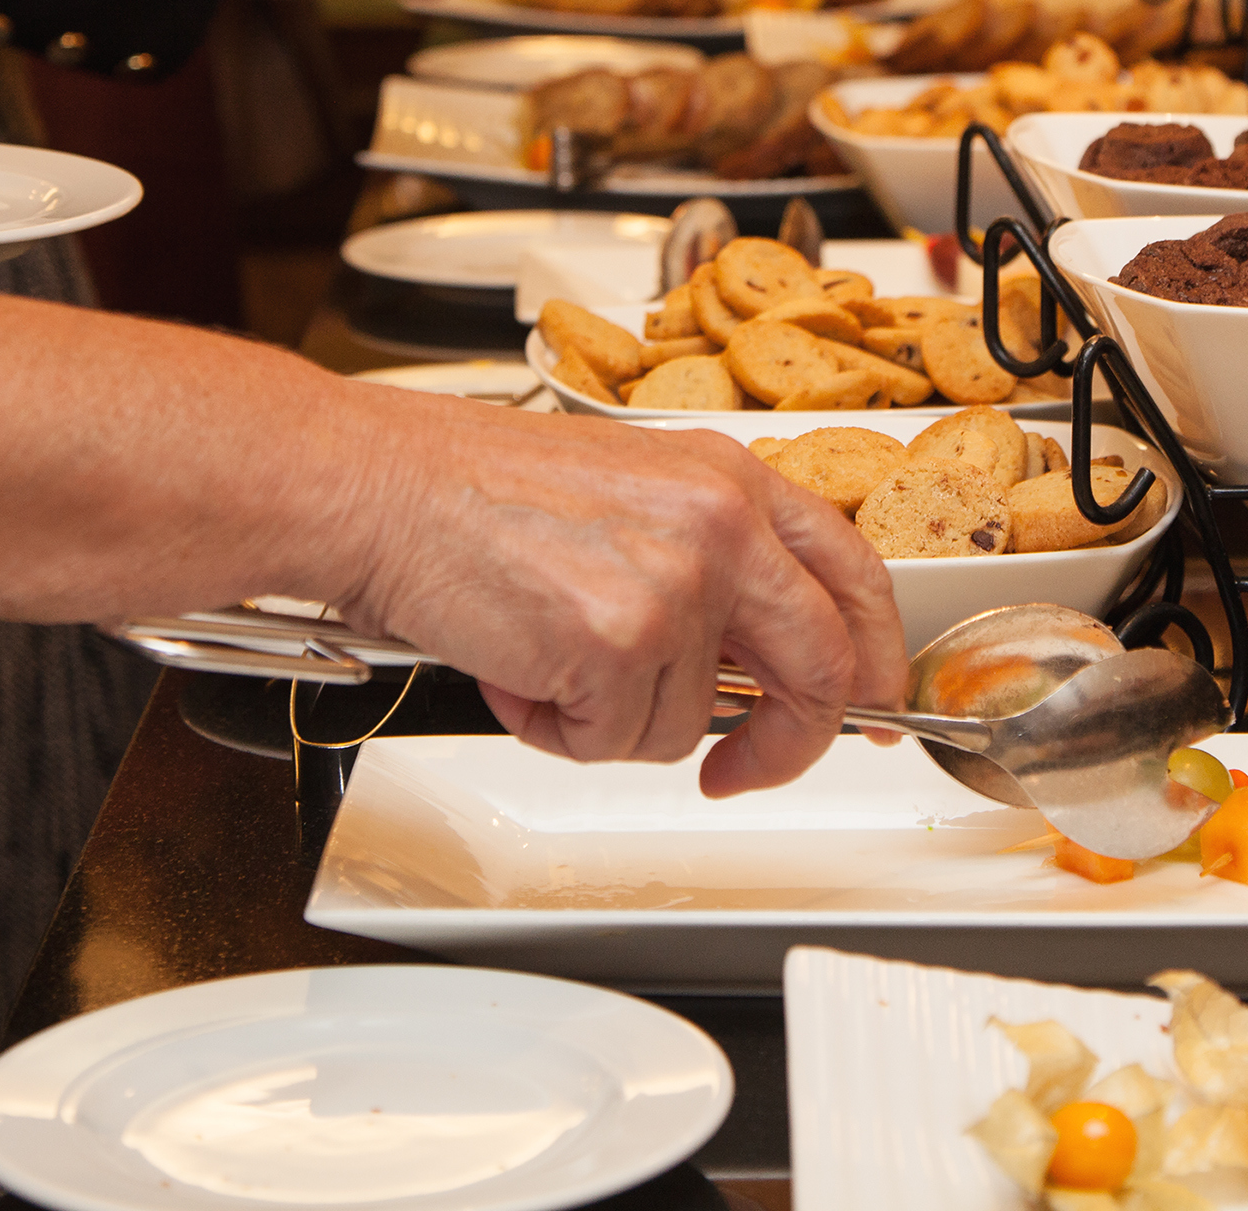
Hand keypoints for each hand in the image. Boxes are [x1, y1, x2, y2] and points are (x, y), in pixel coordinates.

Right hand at [342, 411, 907, 796]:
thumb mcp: (631, 492)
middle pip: (819, 669)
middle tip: (741, 769)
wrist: (374, 486)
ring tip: (542, 656)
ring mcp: (676, 586)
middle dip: (786, 743)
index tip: (866, 710)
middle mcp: (721, 525)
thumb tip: (751, 661)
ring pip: (690, 723)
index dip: (873, 659)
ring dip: (613, 719)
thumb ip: (710, 562)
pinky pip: (616, 743)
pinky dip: (559, 730)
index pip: (854, 576)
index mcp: (731, 479)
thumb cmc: (472, 491)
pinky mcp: (618, 645)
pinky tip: (517, 669)